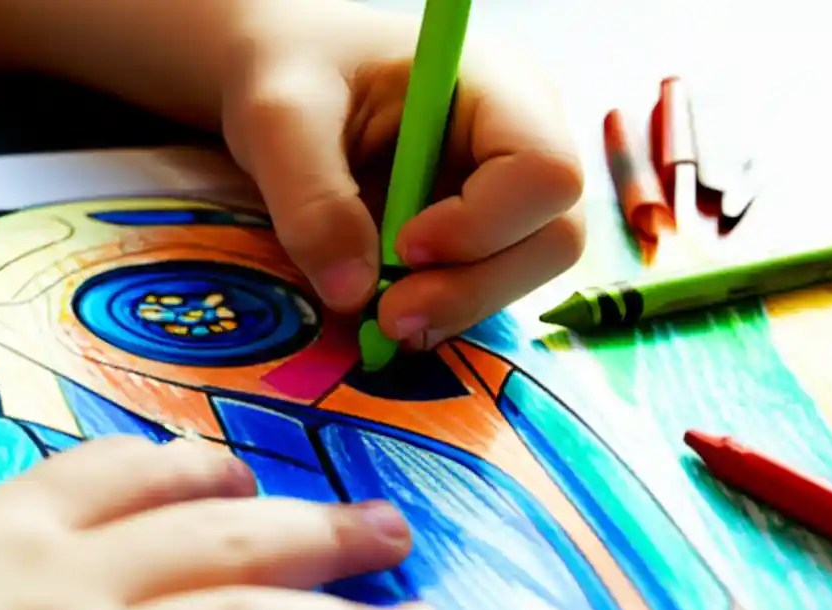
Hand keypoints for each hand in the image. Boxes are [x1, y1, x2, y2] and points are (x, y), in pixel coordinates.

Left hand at [221, 1, 585, 348]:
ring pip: (520, 276)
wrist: (278, 84)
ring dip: (450, 309)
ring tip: (375, 317)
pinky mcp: (476, 239)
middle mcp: (520, 140)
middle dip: (471, 288)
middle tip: (388, 316)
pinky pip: (480, 292)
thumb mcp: (279, 117)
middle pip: (553, 237)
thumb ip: (312, 199)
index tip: (402, 249)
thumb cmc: (289, 70)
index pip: (543, 172)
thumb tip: (355, 293)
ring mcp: (505, 195)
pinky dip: (435, 314)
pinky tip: (380, 312)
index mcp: (496, 86)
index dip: (483, 226)